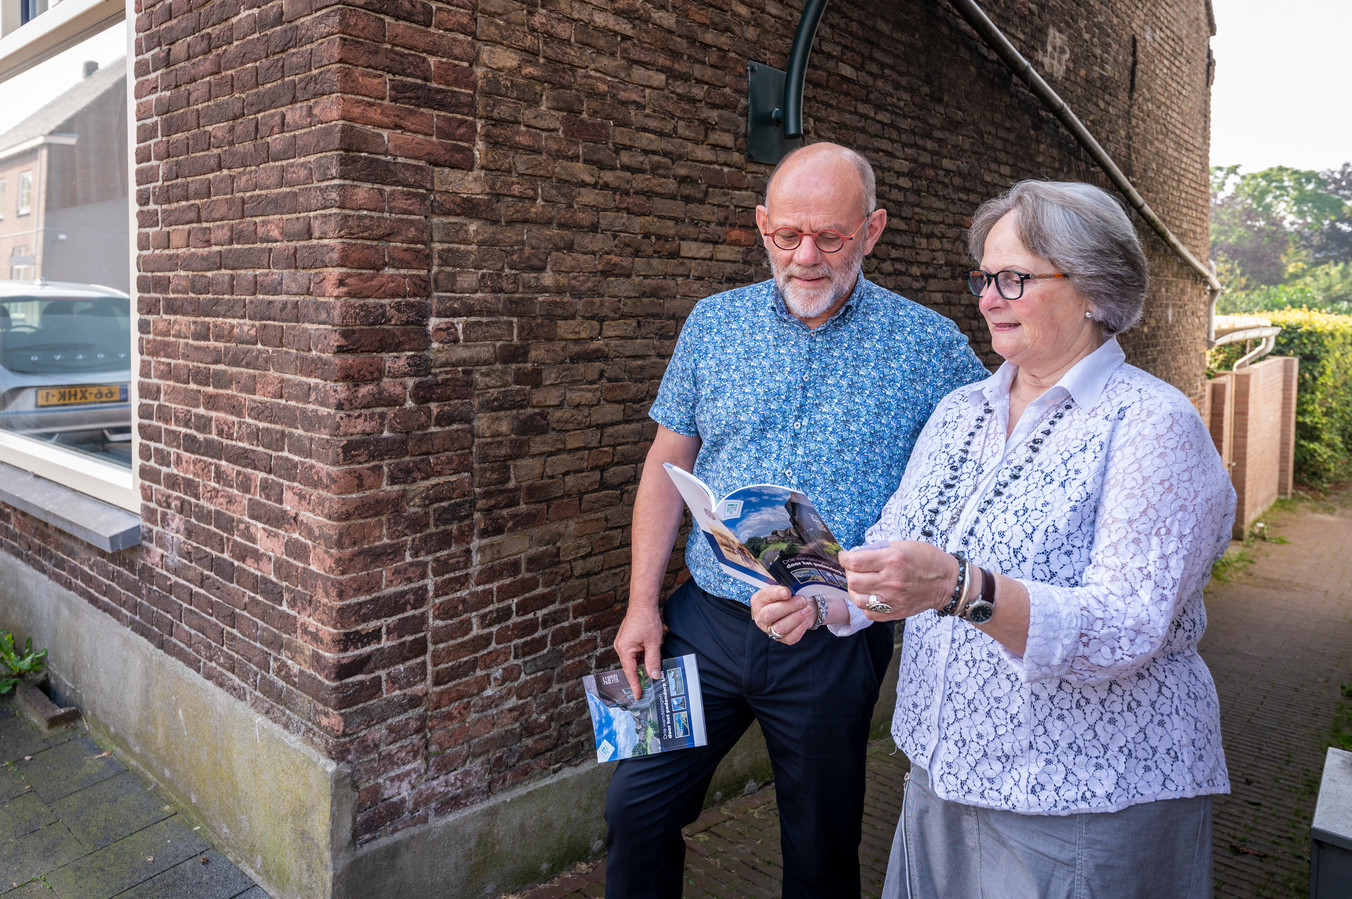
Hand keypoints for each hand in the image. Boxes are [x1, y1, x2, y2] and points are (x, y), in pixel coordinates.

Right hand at [614, 603, 664, 698]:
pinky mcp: (626, 640)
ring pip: (634, 660)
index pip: (630, 673)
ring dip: (644, 663)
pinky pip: (634, 653)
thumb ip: (653, 661)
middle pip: (632, 667)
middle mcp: (620, 647)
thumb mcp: (653, 643)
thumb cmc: (647, 620)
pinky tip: (652, 654)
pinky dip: (642, 656)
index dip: (635, 685)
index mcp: (624, 649)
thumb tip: (654, 676)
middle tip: (652, 683)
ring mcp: (622, 643)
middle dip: (642, 673)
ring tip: (655, 664)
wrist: (643, 603)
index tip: (638, 696)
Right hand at [750, 585, 814, 644]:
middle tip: (802, 601)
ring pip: (780, 627)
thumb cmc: (785, 598)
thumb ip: (785, 589)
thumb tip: (790, 591)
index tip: (788, 591)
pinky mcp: (781, 639)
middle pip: (770, 614)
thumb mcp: (782, 589)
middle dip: (788, 607)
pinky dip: (800, 629)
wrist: (792, 608)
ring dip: (796, 618)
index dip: (777, 594)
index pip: (765, 596)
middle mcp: (761, 617)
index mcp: (759, 601)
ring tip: (807, 609)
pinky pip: (790, 638)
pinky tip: (805, 620)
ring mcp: (770, 630)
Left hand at [838, 540, 957, 619]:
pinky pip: (869, 612)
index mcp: (893, 560)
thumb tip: (859, 553)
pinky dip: (865, 604)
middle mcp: (891, 581)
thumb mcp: (905, 545)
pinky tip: (870, 595)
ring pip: (857, 599)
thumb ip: (880, 549)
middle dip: (849, 573)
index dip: (844, 558)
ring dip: (854, 590)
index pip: (855, 561)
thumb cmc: (928, 560)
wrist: (948, 583)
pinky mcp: (895, 612)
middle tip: (854, 569)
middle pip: (853, 581)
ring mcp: (893, 599)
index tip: (845, 556)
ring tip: (860, 583)